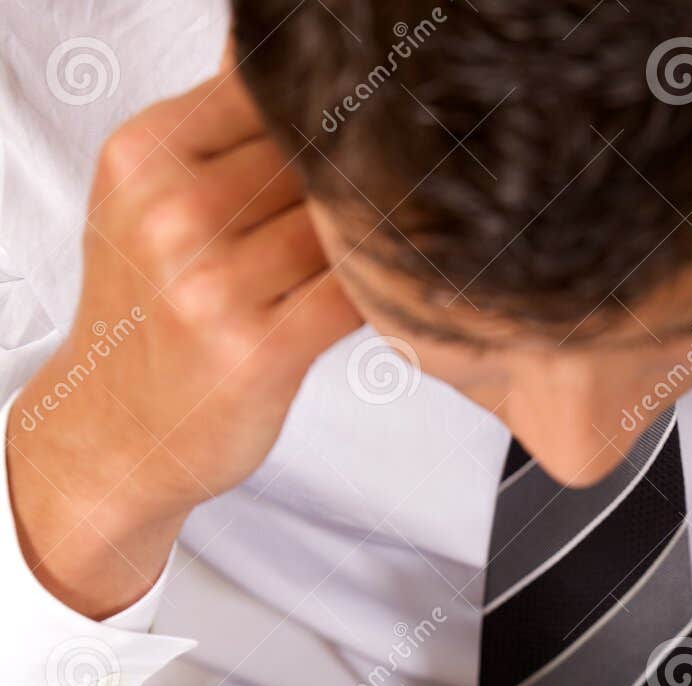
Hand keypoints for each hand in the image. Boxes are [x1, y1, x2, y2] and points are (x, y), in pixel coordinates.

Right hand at [7, 56, 361, 615]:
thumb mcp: (150, 203)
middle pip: (311, 157)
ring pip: (338, 224)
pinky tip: (398, 294)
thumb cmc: (150, 317)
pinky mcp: (257, 351)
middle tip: (399, 197)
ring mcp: (210, 284)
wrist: (116, 433)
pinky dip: (384, 290)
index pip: (268, 93)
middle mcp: (171, 212)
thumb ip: (221, 137)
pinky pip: (350, 297)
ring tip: (404, 244)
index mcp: (146, 156)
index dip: (328, 118)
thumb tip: (305, 74)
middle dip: (359, 178)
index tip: (360, 146)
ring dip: (381, 233)